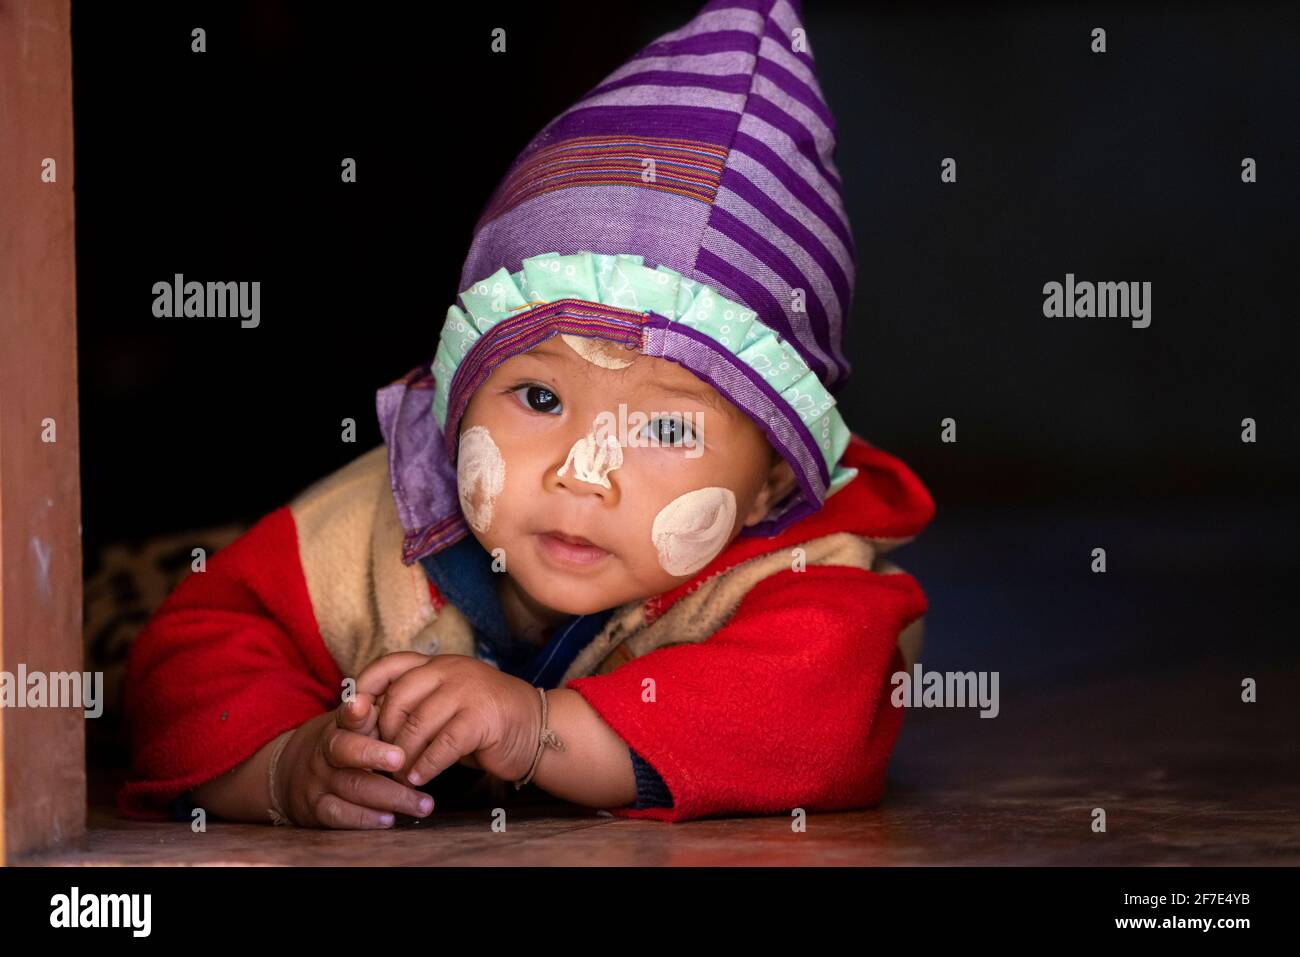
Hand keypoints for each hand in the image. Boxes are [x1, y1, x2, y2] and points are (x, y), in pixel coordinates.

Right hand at [274, 697, 435, 828]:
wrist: (293, 772)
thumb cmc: (347, 742)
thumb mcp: (357, 723)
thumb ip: (381, 712)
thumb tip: (419, 700)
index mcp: (340, 725)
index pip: (346, 715)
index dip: (353, 711)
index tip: (363, 705)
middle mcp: (327, 751)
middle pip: (345, 750)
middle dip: (374, 755)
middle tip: (401, 758)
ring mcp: (320, 780)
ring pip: (351, 786)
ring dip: (390, 796)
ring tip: (422, 803)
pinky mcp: (317, 808)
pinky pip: (339, 814)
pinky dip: (365, 818)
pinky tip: (390, 819)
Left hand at [356, 652, 543, 787]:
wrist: (536, 727)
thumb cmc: (483, 721)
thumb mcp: (446, 703)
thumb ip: (415, 705)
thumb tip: (367, 725)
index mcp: (438, 664)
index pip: (390, 664)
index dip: (366, 686)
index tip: (354, 715)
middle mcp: (451, 670)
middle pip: (398, 698)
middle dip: (384, 733)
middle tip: (380, 757)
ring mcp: (468, 691)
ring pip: (418, 724)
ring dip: (403, 755)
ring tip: (398, 775)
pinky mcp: (482, 717)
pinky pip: (443, 745)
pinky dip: (427, 765)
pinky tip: (420, 779)